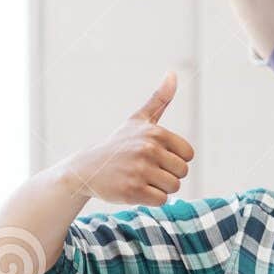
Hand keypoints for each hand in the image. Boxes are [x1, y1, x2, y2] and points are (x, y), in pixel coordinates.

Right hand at [62, 73, 195, 206]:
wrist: (85, 169)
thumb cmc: (118, 145)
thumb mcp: (138, 121)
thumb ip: (159, 99)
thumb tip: (172, 73)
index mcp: (155, 133)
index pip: (188, 155)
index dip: (174, 159)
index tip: (154, 156)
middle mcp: (148, 150)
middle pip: (182, 172)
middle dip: (167, 175)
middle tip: (144, 169)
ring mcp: (139, 171)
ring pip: (173, 187)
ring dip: (159, 188)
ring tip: (138, 178)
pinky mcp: (132, 191)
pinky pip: (161, 200)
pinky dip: (150, 199)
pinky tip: (133, 189)